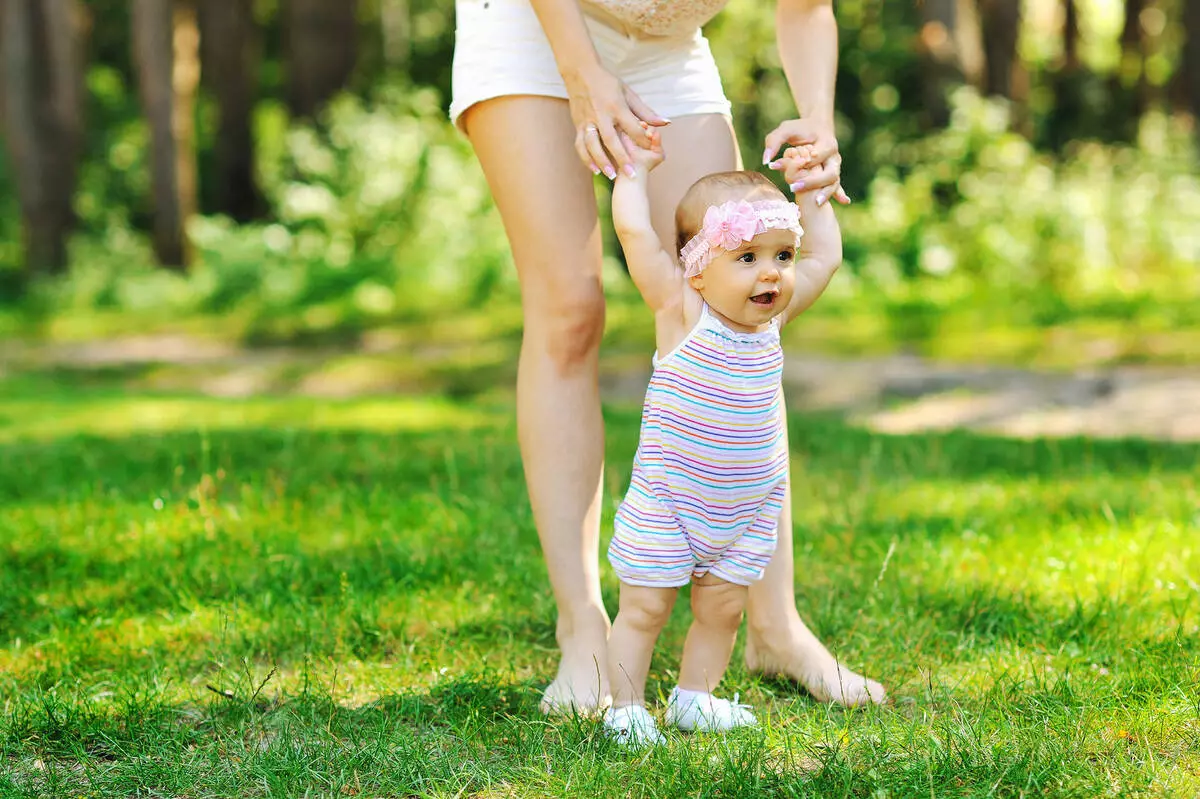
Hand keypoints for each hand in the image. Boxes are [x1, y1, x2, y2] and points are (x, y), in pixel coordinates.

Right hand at [566, 63, 668, 179]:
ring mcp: (587, 121)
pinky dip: (586, 158)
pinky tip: (594, 169)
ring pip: (592, 144)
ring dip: (601, 160)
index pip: (631, 126)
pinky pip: (580, 144)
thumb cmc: (607, 82)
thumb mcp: (628, 93)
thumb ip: (645, 111)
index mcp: (616, 106)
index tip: (651, 149)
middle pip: (611, 139)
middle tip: (631, 174)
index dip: (642, 139)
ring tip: (610, 175)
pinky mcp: (578, 124)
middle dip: (621, 158)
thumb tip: (665, 123)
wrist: (580, 72)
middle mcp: (601, 115)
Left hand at [762, 118, 849, 206]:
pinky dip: (840, 194)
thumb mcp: (786, 130)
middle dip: (813, 182)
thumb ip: (774, 142)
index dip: (803, 163)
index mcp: (826, 143)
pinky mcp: (833, 174)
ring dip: (826, 192)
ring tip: (816, 202)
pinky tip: (845, 201)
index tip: (792, 168)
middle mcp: (834, 156)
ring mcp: (835, 166)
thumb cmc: (800, 128)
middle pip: (829, 173)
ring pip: (834, 181)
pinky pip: (837, 185)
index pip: (816, 158)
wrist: (816, 127)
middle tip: (795, 187)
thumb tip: (767, 162)